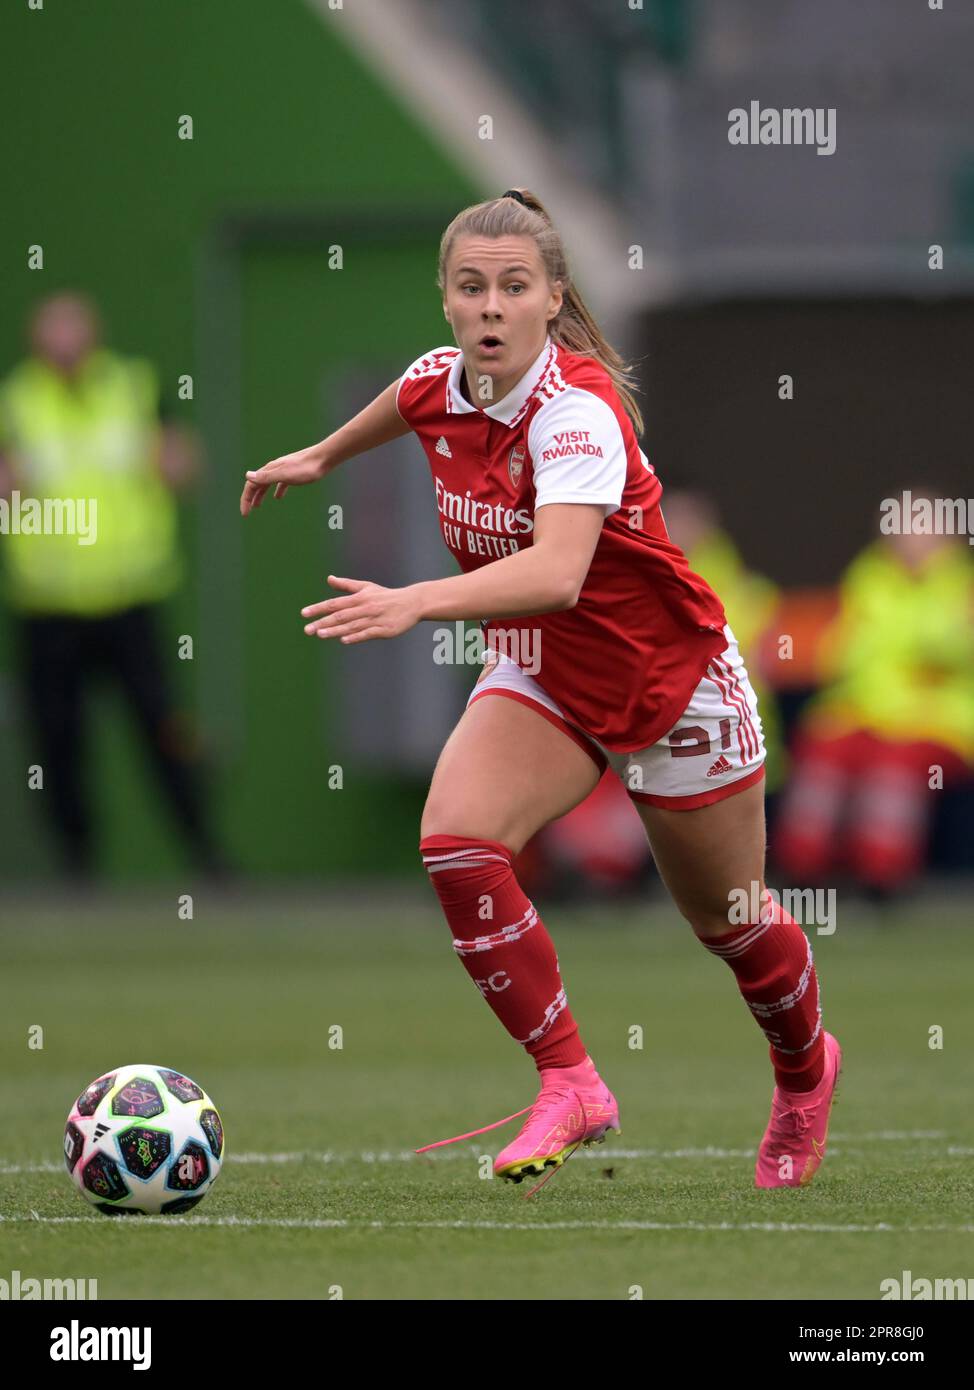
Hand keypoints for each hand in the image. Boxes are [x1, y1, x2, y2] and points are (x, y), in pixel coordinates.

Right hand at [240, 444, 327, 514]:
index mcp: (270, 470)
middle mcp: (274, 468)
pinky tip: (278, 497)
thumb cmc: (306, 468)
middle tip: (247, 512)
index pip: (251, 485)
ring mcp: (284, 470)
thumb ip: (266, 477)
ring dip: (261, 494)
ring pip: (267, 483)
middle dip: (250, 498)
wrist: (324, 458)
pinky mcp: (294, 473)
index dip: (246, 499)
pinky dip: (276, 490)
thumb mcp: (284, 475)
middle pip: (257, 484)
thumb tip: (247, 476)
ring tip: (258, 506)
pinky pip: (280, 483)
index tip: (245, 514)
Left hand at [301, 576, 423, 643]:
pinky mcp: (384, 629)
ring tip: (320, 634)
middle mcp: (365, 607)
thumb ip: (346, 585)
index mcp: (359, 597)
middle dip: (323, 622)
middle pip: (340, 616)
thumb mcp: (366, 587)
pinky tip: (343, 640)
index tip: (304, 614)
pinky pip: (367, 633)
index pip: (334, 603)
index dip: (318, 608)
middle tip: (307, 630)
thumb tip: (329, 579)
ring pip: (351, 626)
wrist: (412, 602)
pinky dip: (355, 637)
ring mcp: (374, 619)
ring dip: (335, 630)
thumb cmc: (386, 595)